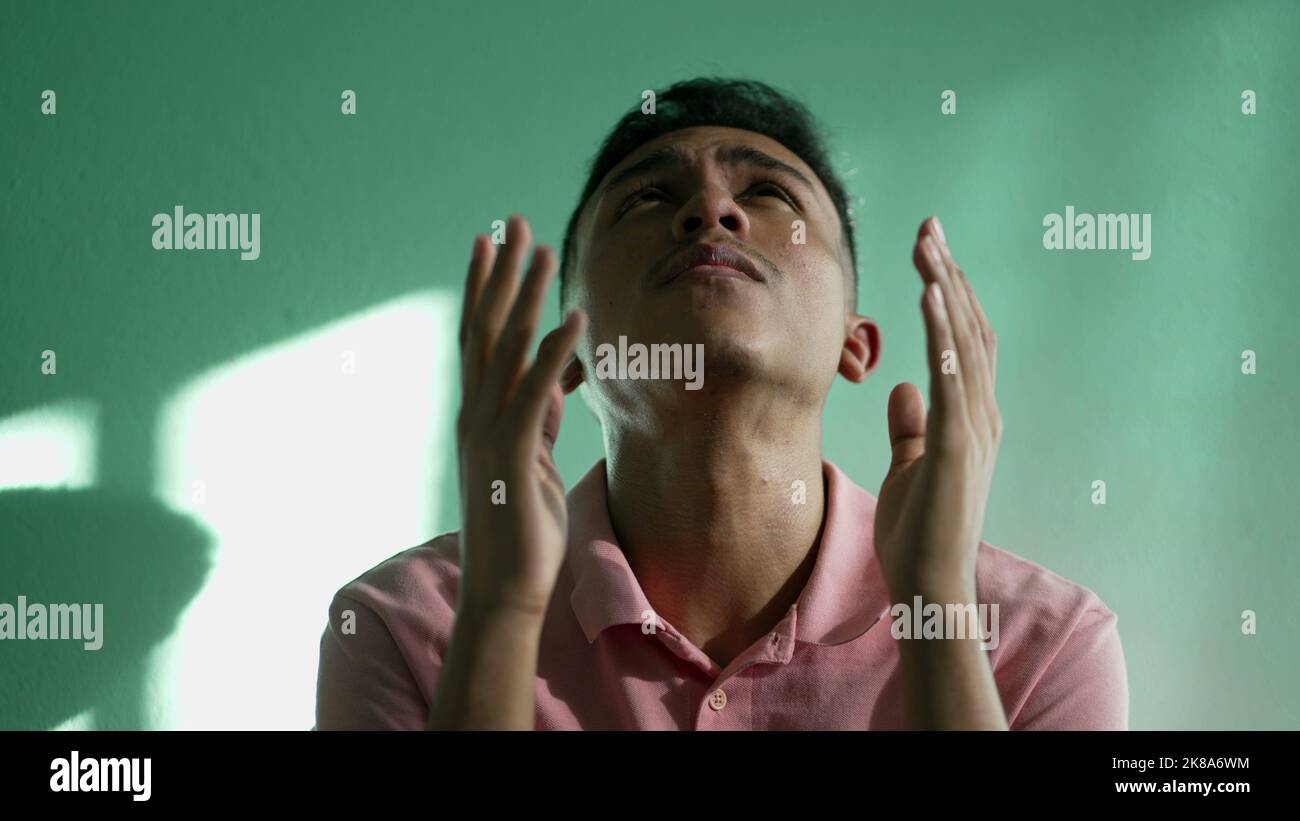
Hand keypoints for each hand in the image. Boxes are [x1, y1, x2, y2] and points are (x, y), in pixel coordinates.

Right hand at [455, 214, 584, 617]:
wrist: (506, 586)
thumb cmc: (522, 522)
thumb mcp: (535, 453)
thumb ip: (543, 410)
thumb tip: (564, 372)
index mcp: (480, 412)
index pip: (480, 337)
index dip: (487, 287)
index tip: (495, 243)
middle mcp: (476, 413)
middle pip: (486, 328)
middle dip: (501, 273)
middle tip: (512, 222)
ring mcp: (489, 433)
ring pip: (507, 350)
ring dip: (526, 297)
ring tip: (543, 250)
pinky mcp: (513, 456)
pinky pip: (537, 394)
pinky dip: (554, 353)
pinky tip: (573, 319)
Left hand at [873, 216, 1000, 600]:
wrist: (929, 582)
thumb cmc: (918, 529)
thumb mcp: (910, 465)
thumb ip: (912, 426)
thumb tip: (904, 389)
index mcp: (971, 415)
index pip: (965, 340)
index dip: (950, 292)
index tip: (930, 250)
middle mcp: (982, 412)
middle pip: (969, 326)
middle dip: (948, 272)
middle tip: (929, 225)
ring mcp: (974, 426)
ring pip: (964, 340)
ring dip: (945, 286)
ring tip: (927, 241)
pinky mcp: (958, 442)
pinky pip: (952, 374)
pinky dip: (943, 330)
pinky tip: (930, 292)